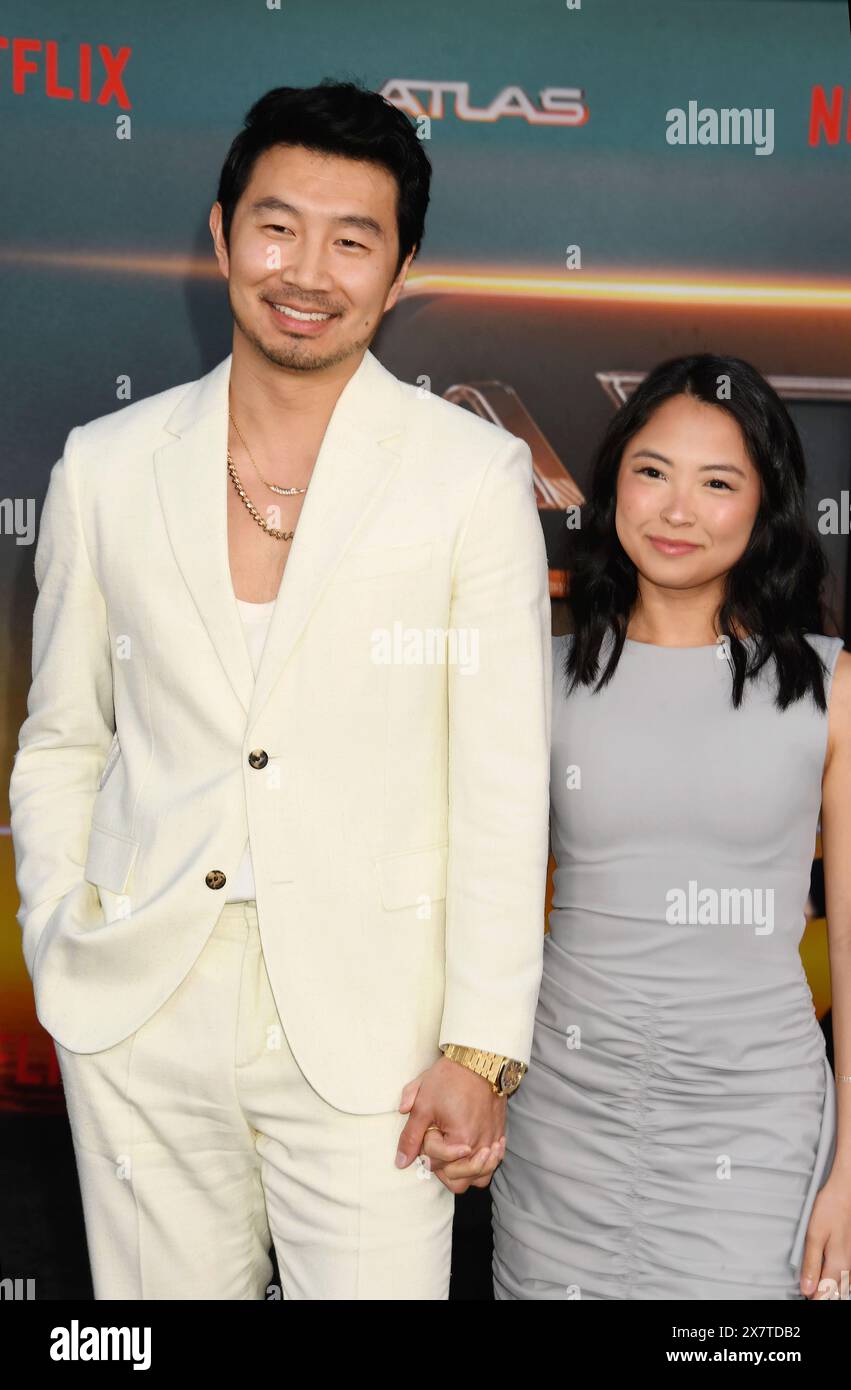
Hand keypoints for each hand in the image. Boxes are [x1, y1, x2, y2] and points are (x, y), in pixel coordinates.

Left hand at [395, 1056, 507, 1192]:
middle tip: (439, 1145)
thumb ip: (410, 1137)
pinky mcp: (499, 1133)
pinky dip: (483, 1163)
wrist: (480, 1058)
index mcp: (460, 1140)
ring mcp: (492, 1141)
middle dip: (444, 1169)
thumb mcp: (423, 1105)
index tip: (429, 1125)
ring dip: (466, 1172)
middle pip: (458, 1181)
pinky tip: (474, 1150)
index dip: (426, 1146)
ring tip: (456, 1156)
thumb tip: (401, 1162)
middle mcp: (479, 1146)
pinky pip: (493, 1162)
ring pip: (479, 1177)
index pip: (436, 1163)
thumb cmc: (450, 1079)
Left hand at [799, 1172, 850, 1297]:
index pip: (825, 1294)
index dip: (813, 1298)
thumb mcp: (813, 1235)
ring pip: (843, 1287)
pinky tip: (830, 1277)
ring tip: (816, 1288)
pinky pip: (847, 1278)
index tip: (803, 1296)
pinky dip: (837, 1282)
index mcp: (837, 1264)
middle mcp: (847, 1267)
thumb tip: (807, 1288)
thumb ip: (810, 1263)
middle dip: (822, 1296)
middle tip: (807, 1293)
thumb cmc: (830, 1209)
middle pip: (836, 1294)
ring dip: (830, 1290)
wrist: (845, 1192)